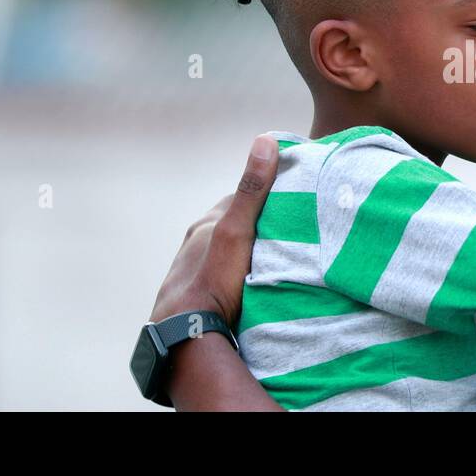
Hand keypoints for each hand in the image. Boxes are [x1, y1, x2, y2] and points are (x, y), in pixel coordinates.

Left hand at [150, 134, 278, 325]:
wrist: (186, 335)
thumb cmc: (214, 280)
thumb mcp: (238, 231)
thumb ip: (252, 190)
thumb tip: (265, 140)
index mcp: (204, 225)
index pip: (238, 200)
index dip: (264, 196)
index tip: (289, 199)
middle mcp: (192, 245)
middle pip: (229, 227)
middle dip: (254, 228)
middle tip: (284, 234)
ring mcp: (188, 272)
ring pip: (222, 255)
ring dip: (242, 256)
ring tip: (269, 264)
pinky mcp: (191, 298)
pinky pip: (217, 279)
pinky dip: (231, 278)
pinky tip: (245, 289)